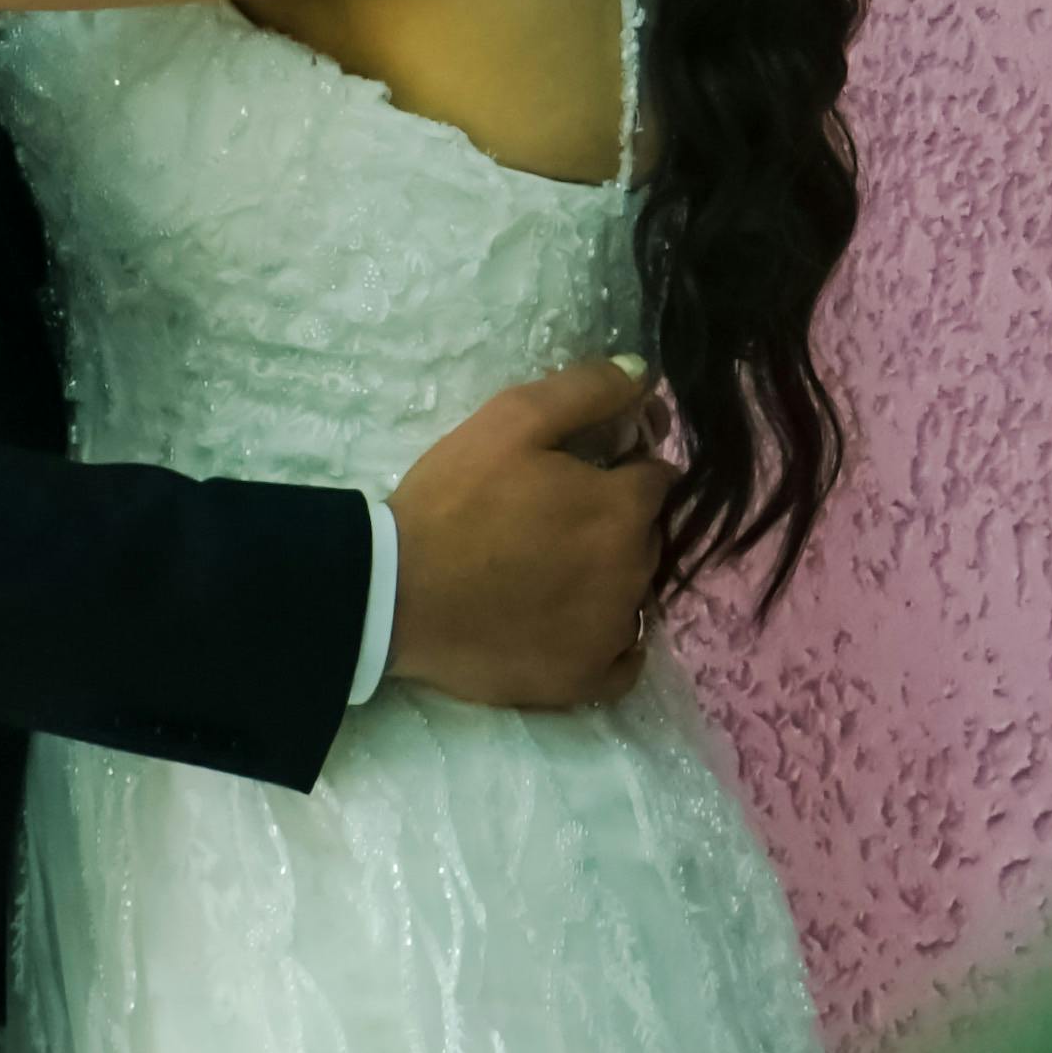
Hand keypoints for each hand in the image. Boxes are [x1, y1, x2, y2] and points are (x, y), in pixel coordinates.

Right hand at [388, 360, 667, 709]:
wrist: (395, 594)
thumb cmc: (454, 501)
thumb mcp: (510, 420)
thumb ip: (585, 391)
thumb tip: (643, 373)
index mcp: (623, 509)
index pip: (656, 476)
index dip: (625, 464)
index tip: (587, 467)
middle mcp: (634, 573)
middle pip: (648, 534)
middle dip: (617, 519)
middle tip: (557, 515)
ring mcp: (612, 633)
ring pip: (635, 592)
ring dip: (611, 575)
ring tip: (553, 568)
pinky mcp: (584, 680)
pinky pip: (624, 658)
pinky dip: (608, 639)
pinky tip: (571, 621)